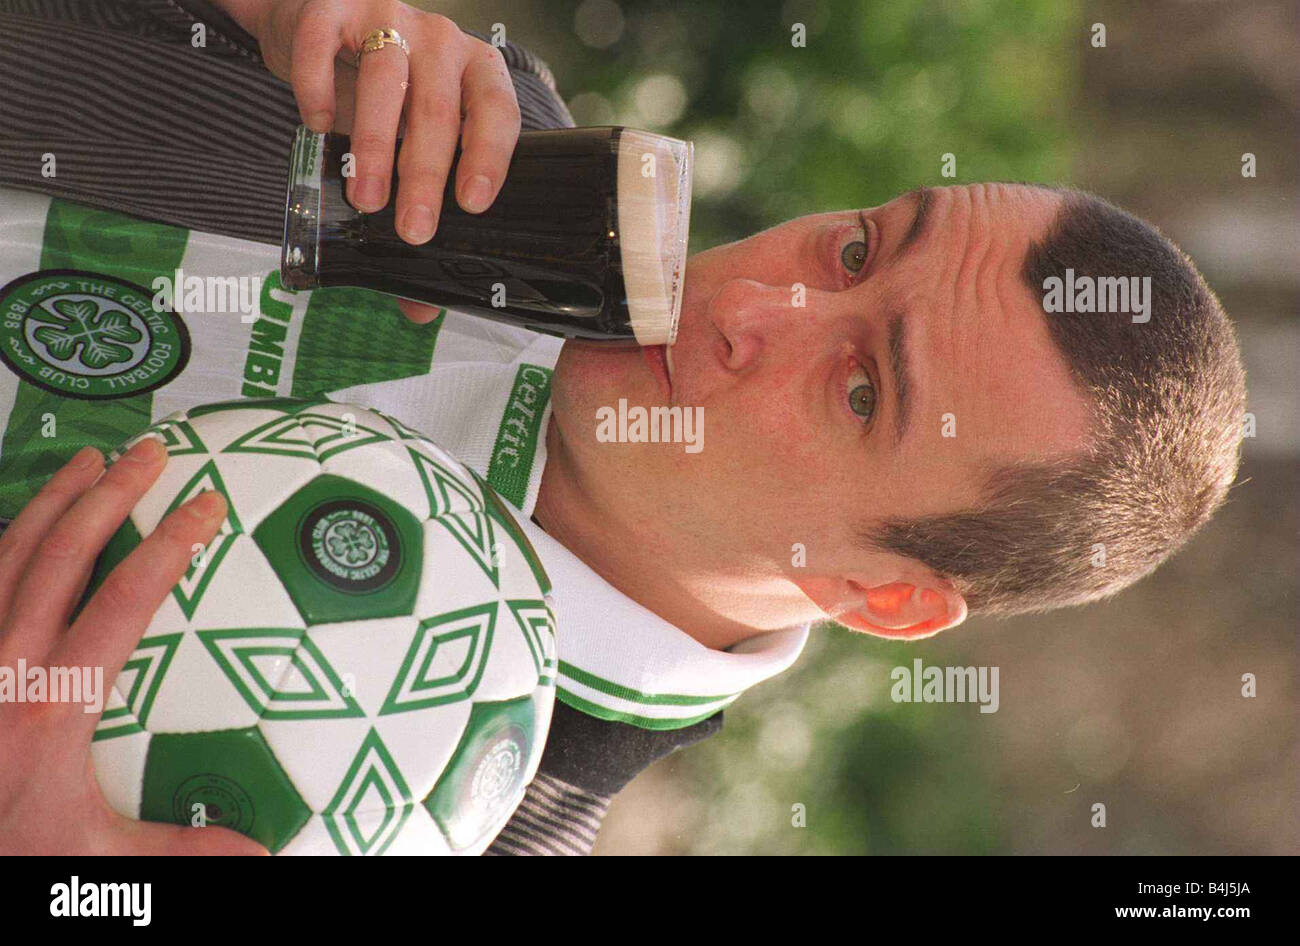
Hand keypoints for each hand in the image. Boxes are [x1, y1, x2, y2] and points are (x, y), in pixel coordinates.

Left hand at [0, 440, 267, 853]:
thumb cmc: (5, 849)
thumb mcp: (95, 859)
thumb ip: (183, 853)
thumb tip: (266, 854)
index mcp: (55, 704)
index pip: (125, 599)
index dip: (170, 543)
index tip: (206, 503)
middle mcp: (7, 665)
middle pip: (63, 555)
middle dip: (111, 494)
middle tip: (151, 450)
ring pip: (9, 554)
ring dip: (53, 501)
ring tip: (90, 459)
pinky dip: (6, 539)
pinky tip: (25, 522)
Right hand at [229, 0, 523, 324]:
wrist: (311, 26)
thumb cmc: (374, 100)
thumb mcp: (404, 148)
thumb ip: (416, 215)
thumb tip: (419, 307)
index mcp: (474, 72)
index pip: (497, 111)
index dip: (489, 157)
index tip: (473, 204)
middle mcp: (440, 40)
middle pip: (438, 108)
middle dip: (424, 175)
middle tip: (412, 229)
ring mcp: (388, 16)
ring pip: (385, 79)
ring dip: (376, 144)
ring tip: (364, 197)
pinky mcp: (332, 4)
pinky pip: (322, 45)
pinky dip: (318, 90)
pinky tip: (316, 126)